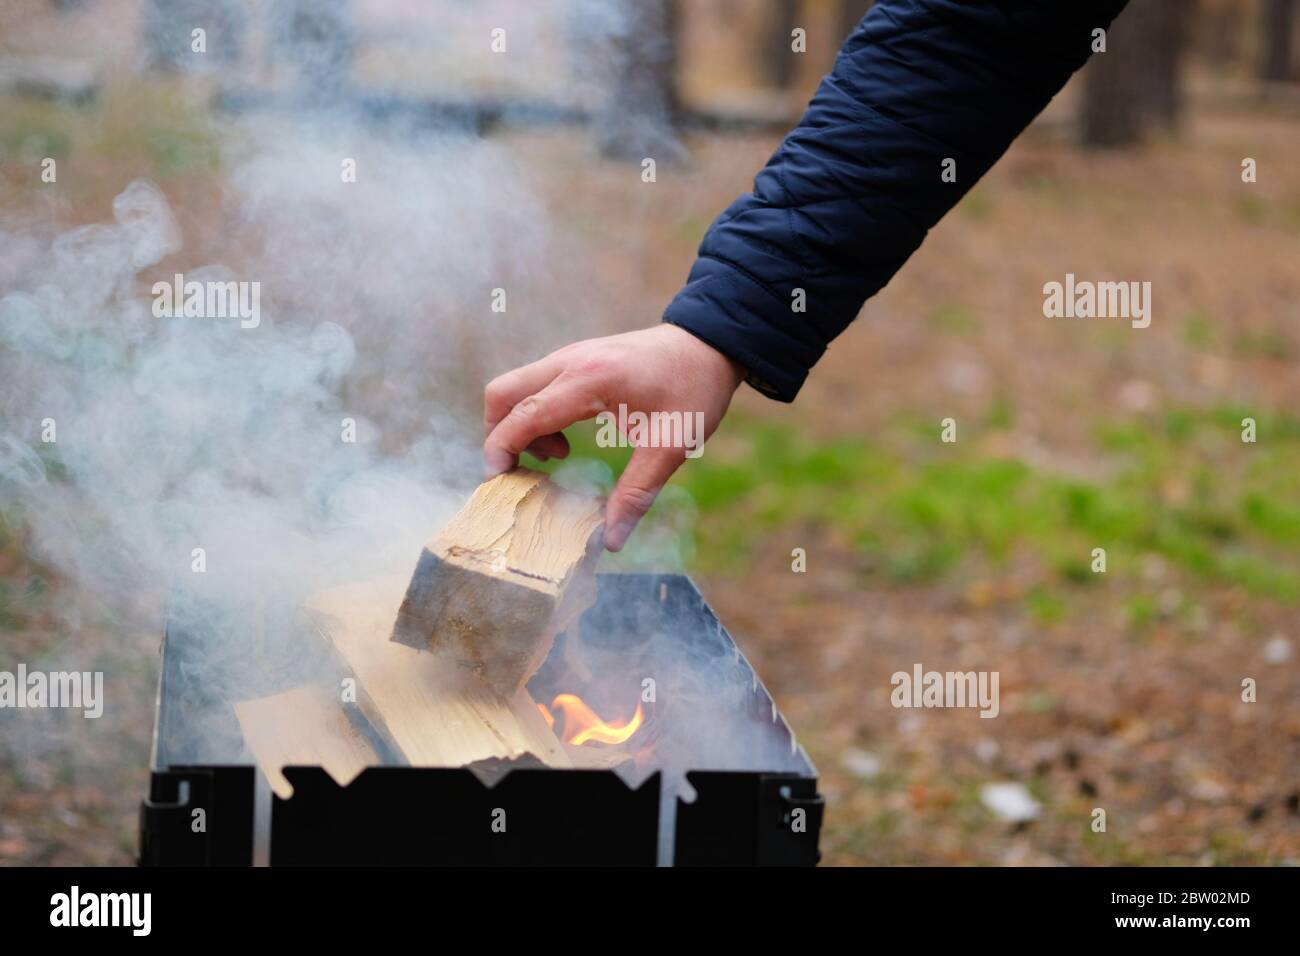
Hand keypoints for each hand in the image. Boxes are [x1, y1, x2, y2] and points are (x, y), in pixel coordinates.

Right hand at [483, 324, 744, 550]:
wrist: (708, 345)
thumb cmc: (694, 390)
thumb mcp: (673, 445)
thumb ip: (638, 491)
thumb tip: (611, 540)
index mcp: (591, 380)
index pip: (524, 413)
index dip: (501, 449)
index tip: (497, 483)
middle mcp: (571, 361)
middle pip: (502, 393)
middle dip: (499, 436)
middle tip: (525, 472)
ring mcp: (570, 356)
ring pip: (516, 388)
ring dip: (521, 427)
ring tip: (560, 456)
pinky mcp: (575, 359)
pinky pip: (535, 387)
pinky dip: (535, 416)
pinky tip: (568, 440)